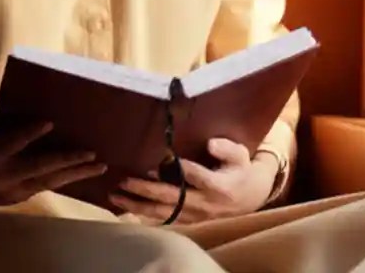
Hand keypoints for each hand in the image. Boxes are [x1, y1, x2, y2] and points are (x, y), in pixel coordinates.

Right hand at [0, 109, 107, 207]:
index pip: (11, 143)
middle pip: (38, 168)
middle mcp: (0, 176)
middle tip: (91, 152)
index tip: (50, 122)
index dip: (29, 133)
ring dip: (76, 174)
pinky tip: (85, 173)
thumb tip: (26, 100)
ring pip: (48, 182)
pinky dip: (66, 179)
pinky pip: (45, 187)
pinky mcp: (17, 199)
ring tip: (100, 167)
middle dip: (67, 160)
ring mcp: (10, 191)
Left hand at [110, 138, 277, 223]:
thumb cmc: (240, 169)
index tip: (164, 158)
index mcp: (219, 186)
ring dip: (138, 205)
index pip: (197, 177)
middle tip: (124, 180)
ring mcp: (195, 215)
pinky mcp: (188, 220)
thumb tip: (210, 143)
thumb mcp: (241, 154)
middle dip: (146, 189)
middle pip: (172, 197)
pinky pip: (163, 219)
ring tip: (115, 195)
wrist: (248, 197)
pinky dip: (143, 214)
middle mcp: (204, 203)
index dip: (182, 169)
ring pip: (163, 212)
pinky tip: (125, 206)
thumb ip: (227, 148)